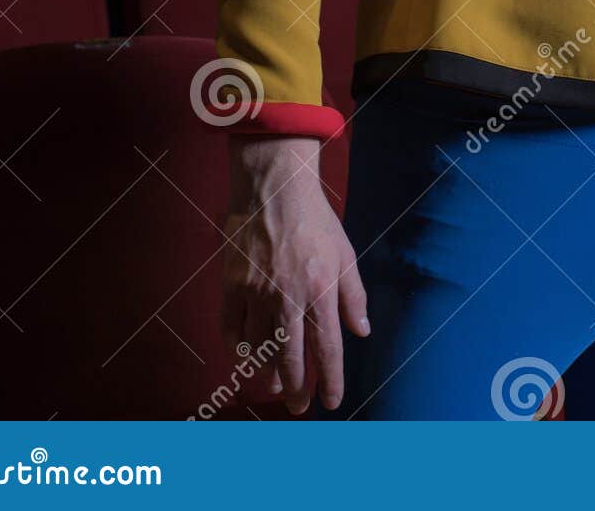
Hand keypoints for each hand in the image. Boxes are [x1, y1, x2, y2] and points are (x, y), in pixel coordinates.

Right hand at [220, 137, 369, 414]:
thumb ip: (354, 296)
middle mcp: (288, 295)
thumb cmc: (315, 221)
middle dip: (297, 388)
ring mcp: (256, 291)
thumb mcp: (345, 253)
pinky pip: (232, 329)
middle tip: (299, 406)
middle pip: (290, 357)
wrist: (275, 188)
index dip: (330, 378)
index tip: (331, 400)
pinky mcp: (232, 285)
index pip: (327, 346)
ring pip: (259, 349)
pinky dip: (240, 349)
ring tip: (275, 387)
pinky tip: (248, 358)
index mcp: (321, 287)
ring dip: (267, 373)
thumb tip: (362, 332)